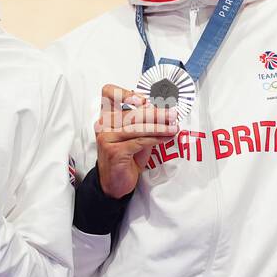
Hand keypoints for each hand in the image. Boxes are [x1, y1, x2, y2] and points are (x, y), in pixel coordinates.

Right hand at [93, 83, 177, 199]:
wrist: (115, 183)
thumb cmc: (125, 157)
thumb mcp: (134, 136)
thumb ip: (142, 122)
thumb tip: (161, 110)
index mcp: (106, 117)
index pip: (108, 93)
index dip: (124, 92)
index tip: (143, 99)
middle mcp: (103, 125)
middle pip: (132, 112)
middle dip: (157, 113)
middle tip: (172, 114)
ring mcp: (107, 138)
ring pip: (138, 127)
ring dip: (160, 127)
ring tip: (173, 127)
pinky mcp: (114, 151)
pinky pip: (140, 141)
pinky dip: (156, 138)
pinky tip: (166, 137)